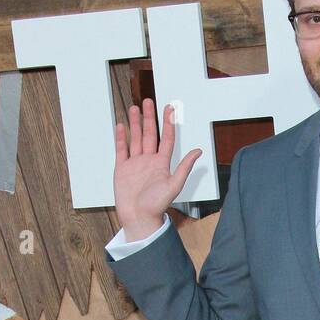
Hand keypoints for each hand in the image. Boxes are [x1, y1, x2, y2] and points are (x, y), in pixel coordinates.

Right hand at [113, 99, 201, 239]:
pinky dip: (121, 138)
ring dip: (135, 124)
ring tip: (134, 108)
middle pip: (149, 134)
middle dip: (148, 117)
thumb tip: (198, 151)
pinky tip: (121, 126)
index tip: (169, 108)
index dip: (167, 123)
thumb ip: (184, 167)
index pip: (165, 138)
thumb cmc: (157, 205)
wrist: (139, 218)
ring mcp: (135, 164)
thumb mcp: (174, 185)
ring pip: (135, 138)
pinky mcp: (122, 169)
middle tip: (147, 101)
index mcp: (162, 163)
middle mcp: (148, 161)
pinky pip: (121, 149)